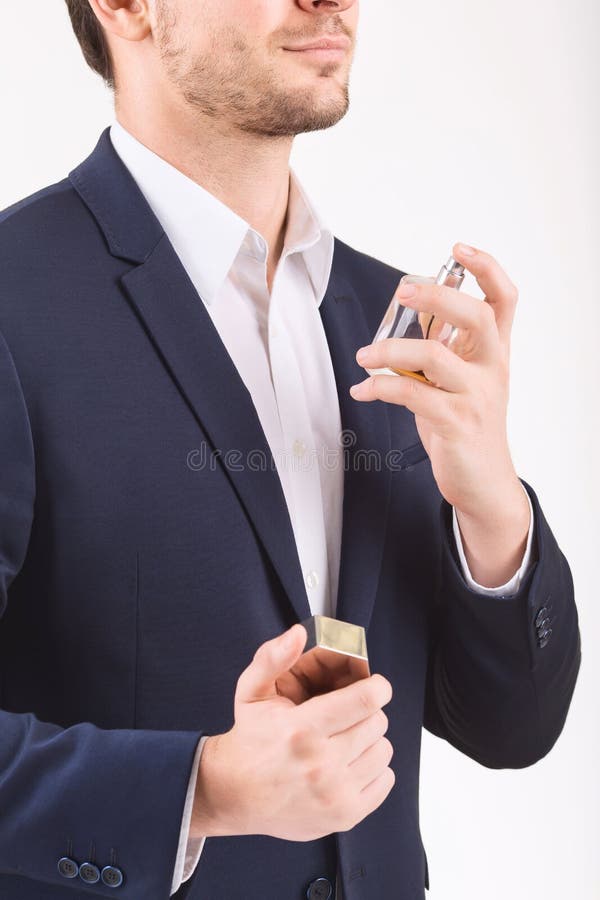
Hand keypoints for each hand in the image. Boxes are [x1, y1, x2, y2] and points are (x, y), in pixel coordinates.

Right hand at [190, 624, 394, 841]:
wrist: (236, 794)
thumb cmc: (250, 739)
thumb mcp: (252, 691)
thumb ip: (273, 657)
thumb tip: (298, 633)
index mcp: (302, 730)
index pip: (366, 700)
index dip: (377, 686)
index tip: (373, 685)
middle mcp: (321, 764)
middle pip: (377, 722)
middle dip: (366, 711)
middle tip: (346, 713)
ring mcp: (335, 794)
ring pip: (384, 750)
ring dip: (369, 739)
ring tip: (344, 738)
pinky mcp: (346, 815)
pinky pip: (385, 779)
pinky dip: (373, 767)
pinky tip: (348, 762)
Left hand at [349, 242, 524, 520]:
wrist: (483, 481)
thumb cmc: (464, 424)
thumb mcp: (459, 379)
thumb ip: (443, 346)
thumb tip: (411, 310)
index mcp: (495, 353)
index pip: (505, 300)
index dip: (487, 268)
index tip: (457, 248)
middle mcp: (493, 370)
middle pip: (478, 317)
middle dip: (438, 295)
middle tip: (403, 289)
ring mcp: (477, 397)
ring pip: (434, 356)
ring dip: (389, 351)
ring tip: (364, 357)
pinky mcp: (456, 424)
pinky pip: (411, 394)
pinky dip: (379, 388)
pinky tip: (363, 390)